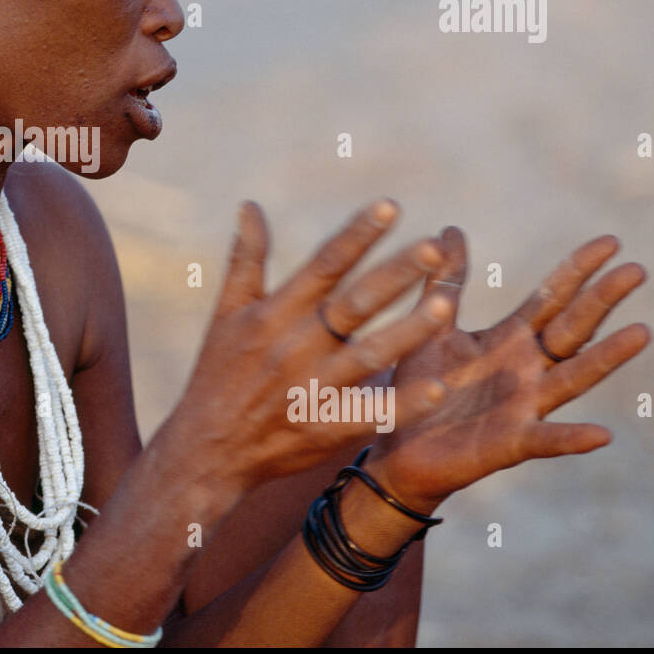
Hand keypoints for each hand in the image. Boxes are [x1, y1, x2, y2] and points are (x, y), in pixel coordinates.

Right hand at [168, 198, 458, 497]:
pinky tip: (436, 387)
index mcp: (274, 313)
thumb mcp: (226, 312)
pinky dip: (403, 403)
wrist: (208, 447)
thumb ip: (246, 258)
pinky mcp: (324, 427)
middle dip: (395, 274)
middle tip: (435, 247)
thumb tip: (250, 206)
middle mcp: (296, 345)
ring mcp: (312, 387)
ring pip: (369, 354)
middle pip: (354, 303)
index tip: (390, 205)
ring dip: (408, 330)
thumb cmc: (218, 372)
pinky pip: (371, 414)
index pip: (323, 265)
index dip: (357, 235)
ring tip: (446, 304)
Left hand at [371, 227, 649, 510]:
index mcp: (509, 339)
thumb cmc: (422, 385)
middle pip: (571, 329)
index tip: (612, 241)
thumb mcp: (432, 327)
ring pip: (572, 378)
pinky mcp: (509, 443)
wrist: (398, 446)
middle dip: (601, 300)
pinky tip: (601, 434)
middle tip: (636, 270)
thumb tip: (450, 228)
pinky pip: (545, 440)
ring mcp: (524, 406)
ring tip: (641, 332)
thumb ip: (446, 282)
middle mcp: (527, 369)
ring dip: (606, 357)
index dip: (578, 270)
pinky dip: (571, 438)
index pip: (551, 298)